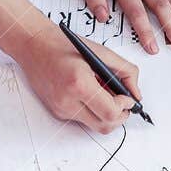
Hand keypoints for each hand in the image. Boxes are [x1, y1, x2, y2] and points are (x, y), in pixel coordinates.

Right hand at [13, 25, 139, 132]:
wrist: (33, 45)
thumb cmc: (64, 45)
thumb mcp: (101, 52)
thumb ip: (125, 72)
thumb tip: (136, 93)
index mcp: (79, 84)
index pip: (110, 112)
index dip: (125, 108)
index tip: (129, 99)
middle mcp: (67, 101)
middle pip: (104, 126)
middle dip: (119, 117)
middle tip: (124, 103)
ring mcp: (61, 109)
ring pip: (95, 125)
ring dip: (106, 114)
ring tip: (105, 94)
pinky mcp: (57, 112)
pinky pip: (83, 119)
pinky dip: (93, 110)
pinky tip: (91, 93)